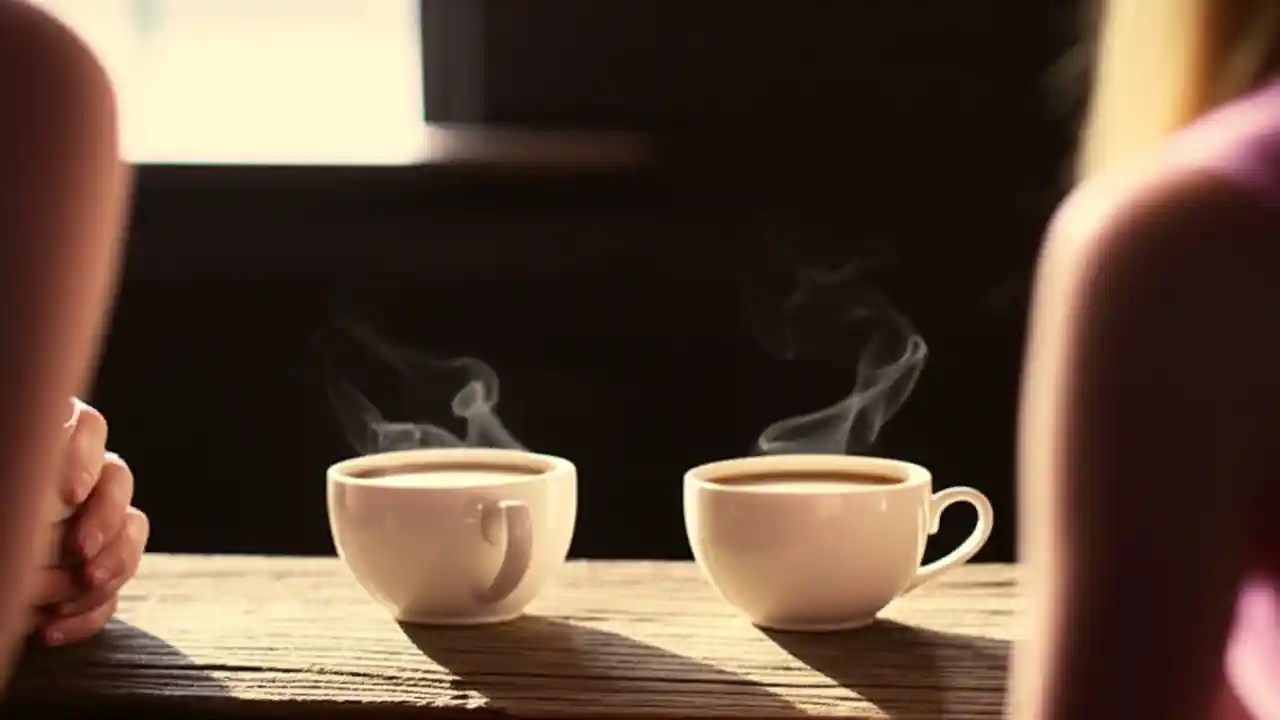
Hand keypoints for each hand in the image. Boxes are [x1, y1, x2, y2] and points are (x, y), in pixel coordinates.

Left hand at [29, 399, 148, 645]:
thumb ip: (24, 492)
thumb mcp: (2, 501)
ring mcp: (90, 526)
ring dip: (111, 566)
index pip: (86, 426)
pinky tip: (47, 629)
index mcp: (45, 445)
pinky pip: (111, 590)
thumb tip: (58, 502)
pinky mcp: (91, 573)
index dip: (84, 456)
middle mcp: (75, 480)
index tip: (69, 494)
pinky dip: (86, 613)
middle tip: (80, 550)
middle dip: (106, 518)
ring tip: (69, 596)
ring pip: (130, 533)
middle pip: (118, 480)